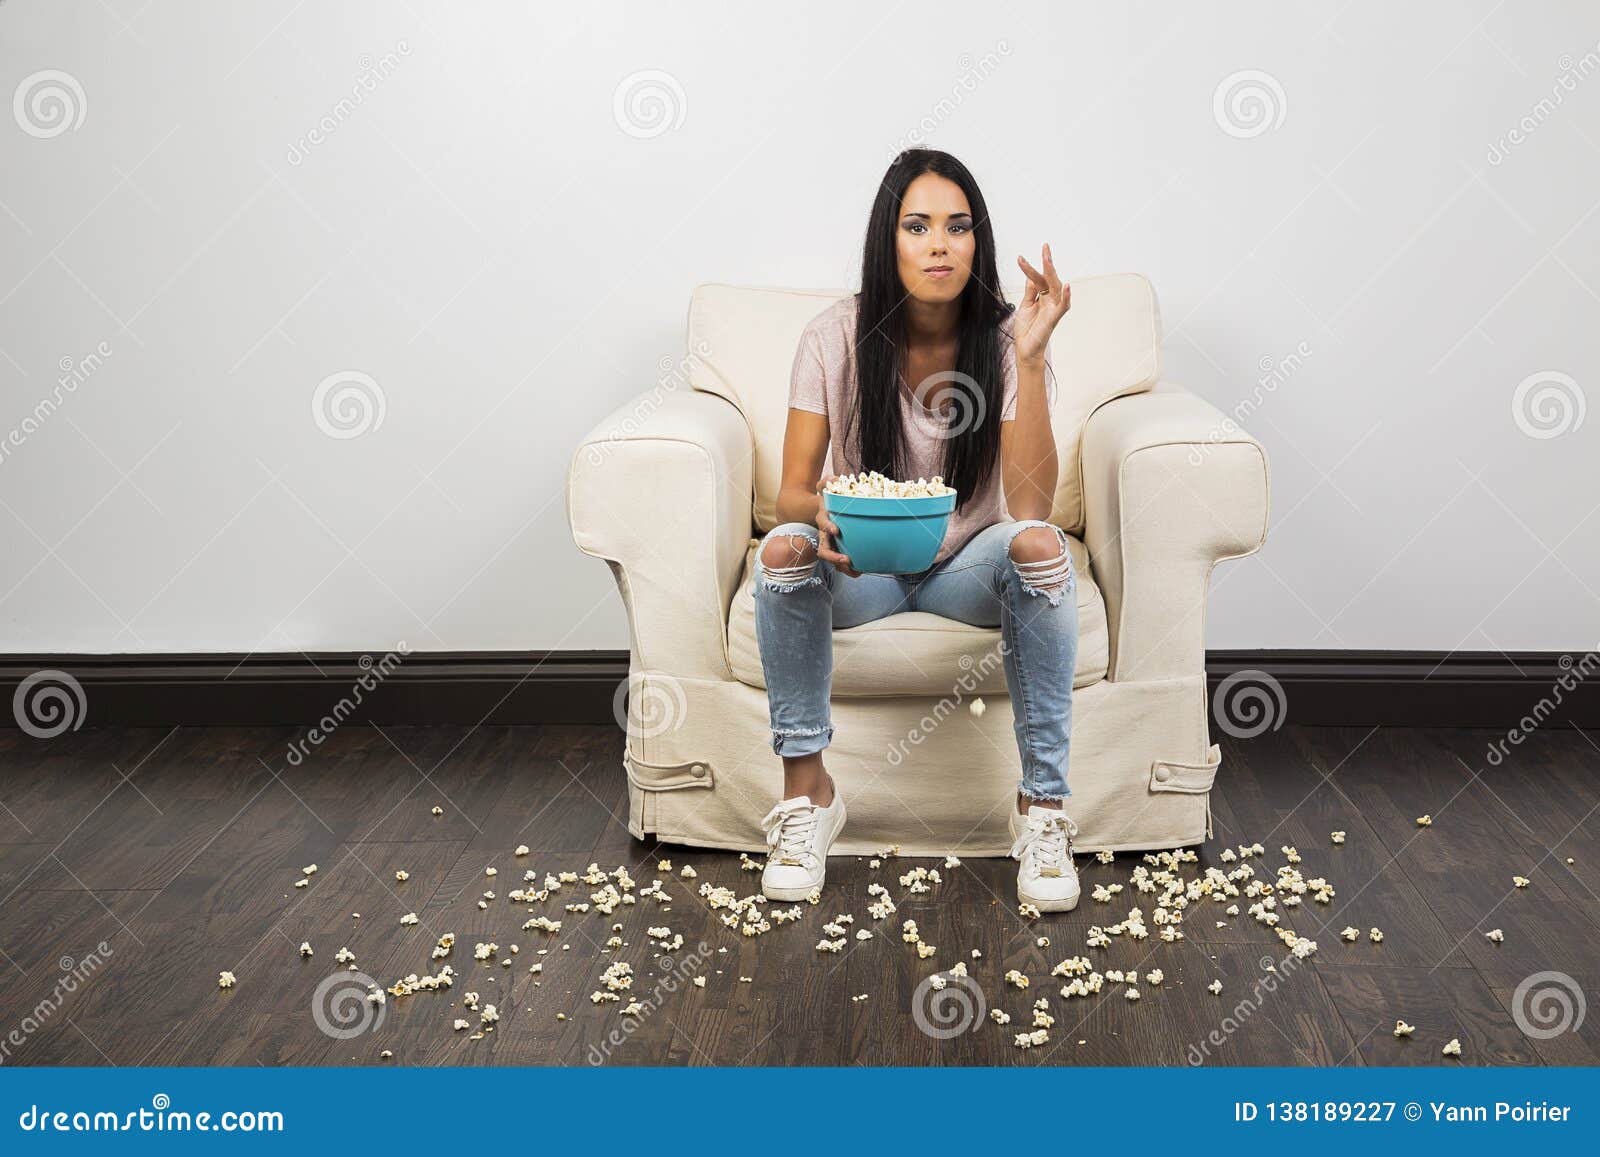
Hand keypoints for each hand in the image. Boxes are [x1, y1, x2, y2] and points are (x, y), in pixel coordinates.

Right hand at [814, 475, 861, 577]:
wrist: (821, 509)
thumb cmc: (828, 498)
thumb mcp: (826, 486)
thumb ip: (827, 481)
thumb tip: (834, 479)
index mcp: (823, 519)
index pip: (822, 523)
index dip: (828, 527)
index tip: (836, 530)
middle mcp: (824, 534)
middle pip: (824, 550)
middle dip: (834, 557)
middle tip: (846, 559)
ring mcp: (831, 544)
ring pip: (833, 560)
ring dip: (843, 567)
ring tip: (856, 571)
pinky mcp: (838, 549)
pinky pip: (842, 562)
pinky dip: (850, 568)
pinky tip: (861, 570)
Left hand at [1013, 242, 1070, 364]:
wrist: (1025, 348)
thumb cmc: (1026, 329)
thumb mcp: (1025, 306)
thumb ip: (1030, 292)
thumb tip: (1032, 276)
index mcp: (1042, 296)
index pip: (1038, 278)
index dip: (1030, 268)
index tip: (1020, 257)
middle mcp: (1050, 300)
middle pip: (1049, 278)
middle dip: (1047, 263)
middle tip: (1045, 247)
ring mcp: (1053, 308)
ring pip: (1056, 287)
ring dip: (1052, 273)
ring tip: (1048, 260)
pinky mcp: (1054, 318)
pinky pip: (1063, 306)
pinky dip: (1066, 296)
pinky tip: (1068, 286)